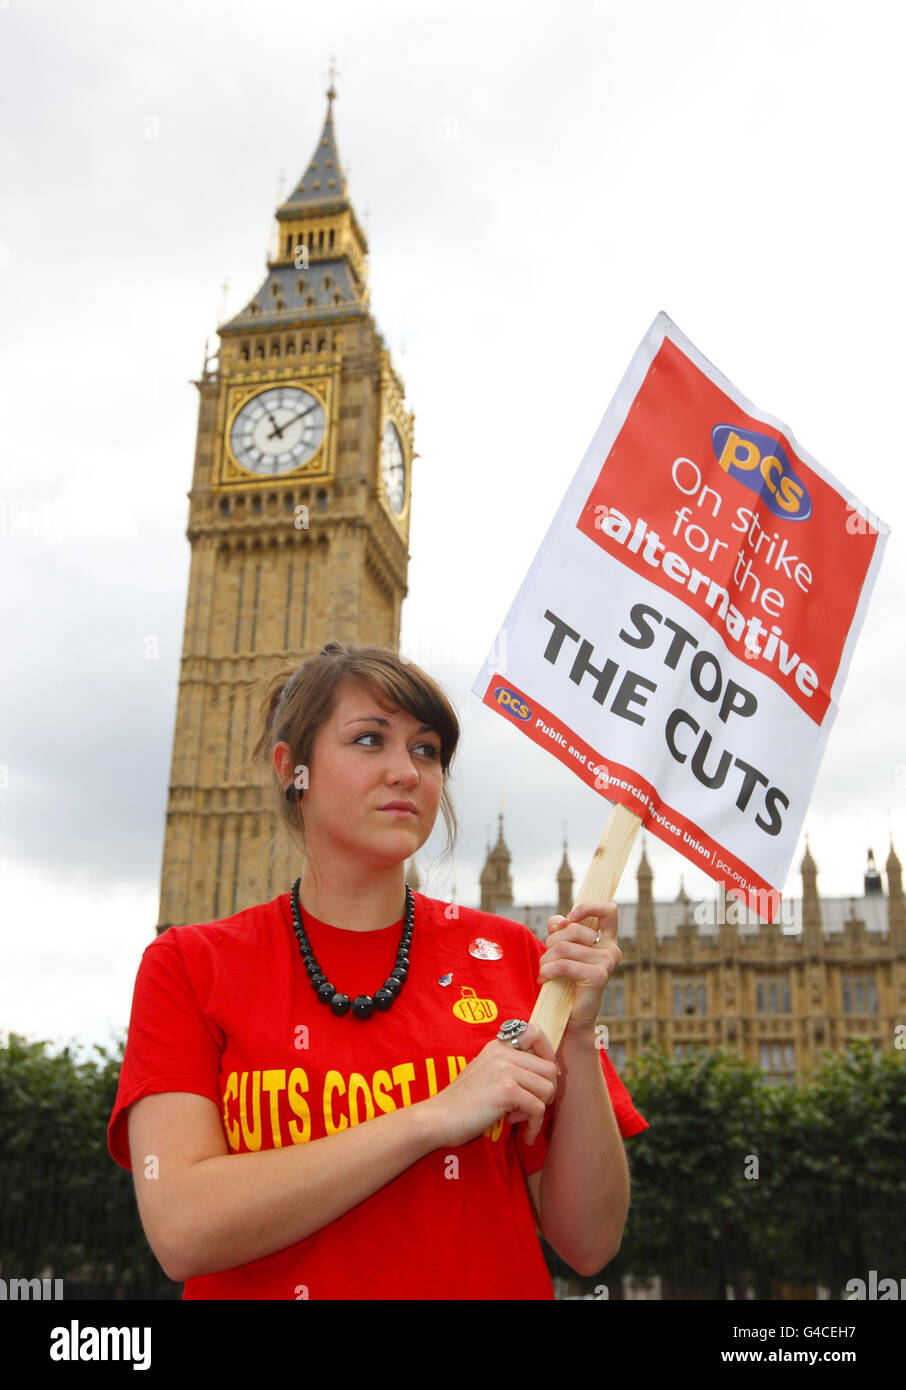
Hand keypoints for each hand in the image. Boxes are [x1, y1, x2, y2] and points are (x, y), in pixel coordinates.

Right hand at [429, 1023, 558, 1148]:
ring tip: (518, 1118)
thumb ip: (510, 1068)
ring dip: (538, 1110)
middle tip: (529, 1108)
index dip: (548, 1054)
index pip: (536, 1032)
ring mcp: (504, 1069)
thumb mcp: (486, 1074)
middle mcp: (503, 1052)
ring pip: (548, 1088)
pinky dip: (534, 1126)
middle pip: (550, 1068)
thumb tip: (547, 1075)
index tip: (543, 1079)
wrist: (437, 1117)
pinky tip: (524, 1135)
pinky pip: (538, 1108)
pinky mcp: (506, 1090)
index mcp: (498, 1046)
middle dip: (546, 1093)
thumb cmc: (462, 1103)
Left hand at [537, 901, 620, 1039]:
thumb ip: (560, 930)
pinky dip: (547, 971)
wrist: (570, 1018)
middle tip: (547, 957)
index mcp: (606, 940)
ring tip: (545, 971)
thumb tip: (559, 920)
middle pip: (574, 928)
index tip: (570, 917)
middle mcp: (611, 949)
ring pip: (564, 947)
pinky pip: (564, 964)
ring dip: (546, 959)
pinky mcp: (598, 977)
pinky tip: (544, 979)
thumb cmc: (566, 981)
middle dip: (552, 941)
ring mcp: (607, 963)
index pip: (609, 910)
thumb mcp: (561, 950)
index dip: (588, 907)